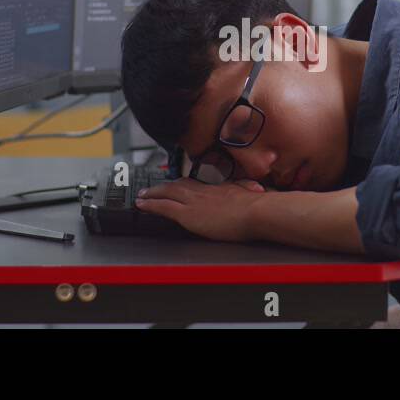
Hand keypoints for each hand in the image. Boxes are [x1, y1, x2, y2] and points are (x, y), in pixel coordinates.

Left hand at [135, 178, 266, 241]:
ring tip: (141, 196)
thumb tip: (255, 190)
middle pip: (177, 185)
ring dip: (151, 194)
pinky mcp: (188, 214)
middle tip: (150, 189)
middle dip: (162, 187)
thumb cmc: (258, 207)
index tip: (175, 185)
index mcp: (218, 188)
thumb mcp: (252, 194)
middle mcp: (203, 191)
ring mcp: (194, 201)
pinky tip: (141, 205)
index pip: (195, 184)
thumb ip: (248, 191)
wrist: (256, 212)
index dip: (182, 184)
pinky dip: (150, 204)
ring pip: (166, 193)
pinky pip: (163, 207)